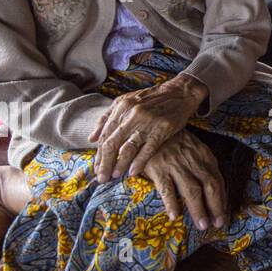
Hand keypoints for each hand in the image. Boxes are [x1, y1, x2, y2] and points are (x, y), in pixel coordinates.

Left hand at [91, 74, 206, 182]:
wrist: (180, 92)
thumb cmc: (151, 98)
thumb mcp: (126, 102)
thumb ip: (107, 118)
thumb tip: (91, 138)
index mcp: (121, 107)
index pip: (104, 136)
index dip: (99, 154)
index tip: (96, 168)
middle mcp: (132, 115)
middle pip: (112, 144)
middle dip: (105, 164)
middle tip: (102, 178)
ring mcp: (147, 122)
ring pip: (128, 148)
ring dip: (119, 165)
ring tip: (115, 176)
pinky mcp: (162, 128)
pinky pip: (148, 149)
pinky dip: (139, 162)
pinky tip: (133, 172)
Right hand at [139, 129, 226, 230]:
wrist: (151, 127)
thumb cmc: (174, 141)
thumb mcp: (193, 149)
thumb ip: (202, 166)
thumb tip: (213, 190)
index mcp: (205, 156)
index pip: (218, 180)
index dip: (222, 199)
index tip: (223, 215)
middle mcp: (193, 161)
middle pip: (209, 186)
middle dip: (215, 207)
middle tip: (218, 224)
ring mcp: (176, 164)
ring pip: (192, 190)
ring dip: (198, 209)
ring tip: (202, 224)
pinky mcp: (158, 168)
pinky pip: (167, 188)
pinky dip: (172, 203)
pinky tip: (175, 216)